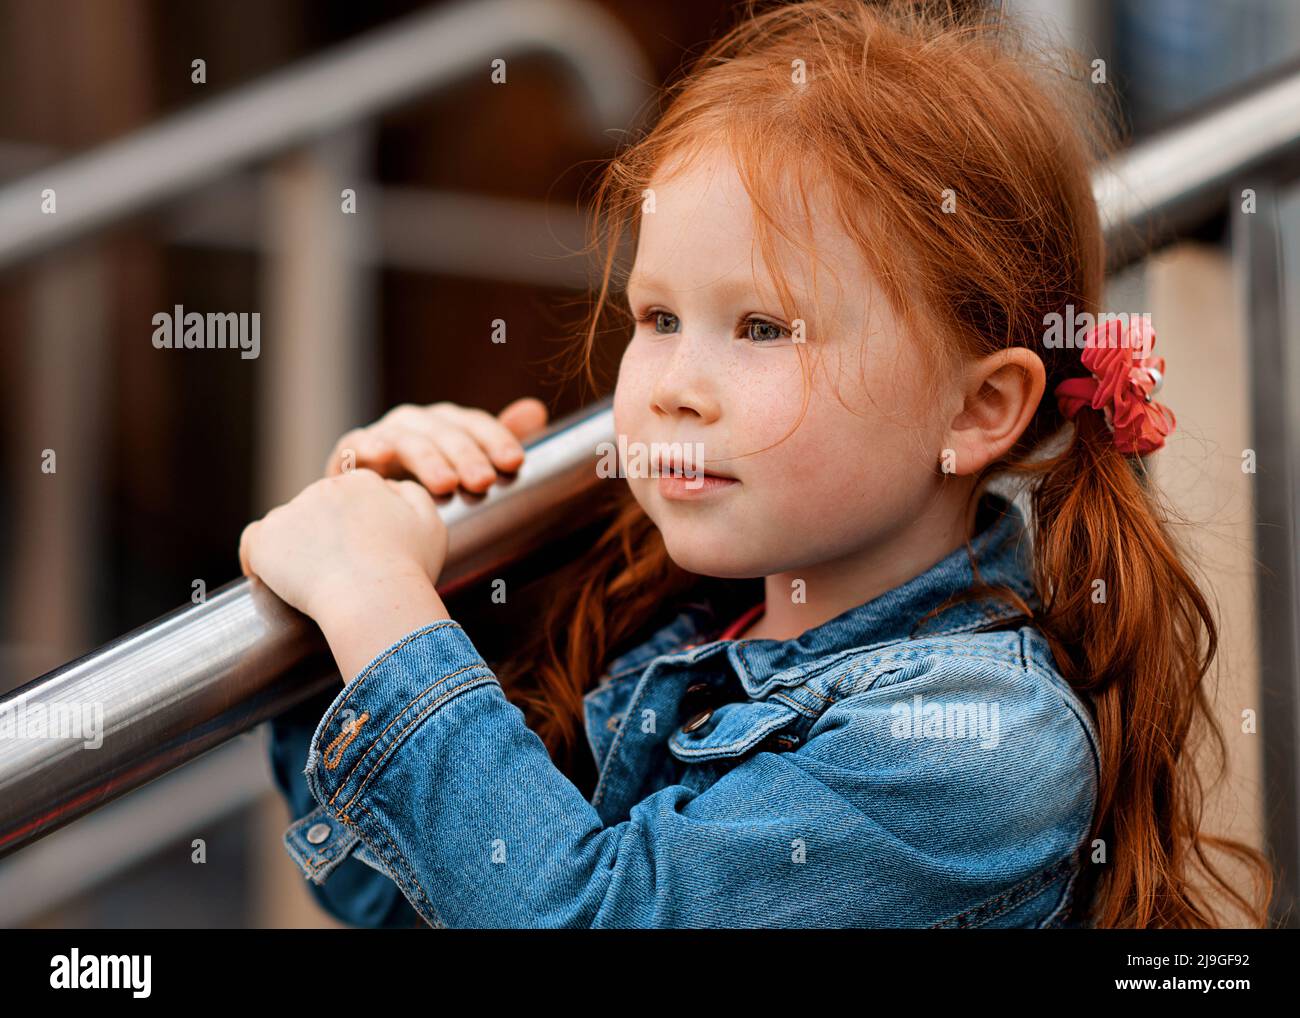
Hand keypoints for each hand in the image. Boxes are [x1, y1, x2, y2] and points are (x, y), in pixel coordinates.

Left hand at [238, 469, 446, 622]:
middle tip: (343, 573)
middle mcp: (324, 488)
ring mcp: (291, 512)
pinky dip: (259, 557)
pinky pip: (254, 543)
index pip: (350, 497)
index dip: (354, 525)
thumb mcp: (431, 524)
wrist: (374, 600)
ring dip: (297, 547)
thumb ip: (411, 495)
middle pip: (319, 509)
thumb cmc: (408, 568)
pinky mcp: (266, 538)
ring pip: (289, 526)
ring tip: (315, 582)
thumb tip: (390, 486)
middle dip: (326, 535)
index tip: (361, 551)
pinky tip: (269, 575)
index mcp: (363, 482)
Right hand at [324, 396, 548, 494]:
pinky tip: (380, 458)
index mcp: (445, 425)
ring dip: (426, 458)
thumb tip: (536, 409)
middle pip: (443, 430)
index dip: (495, 438)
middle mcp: (414, 424)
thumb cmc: (421, 492)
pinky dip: (366, 447)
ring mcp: (380, 436)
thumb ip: (496, 443)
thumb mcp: (463, 469)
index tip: (515, 462)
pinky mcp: (347, 455)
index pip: (474, 423)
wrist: (364, 516)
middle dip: (465, 454)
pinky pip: (354, 445)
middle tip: (483, 482)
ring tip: (445, 484)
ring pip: (406, 438)